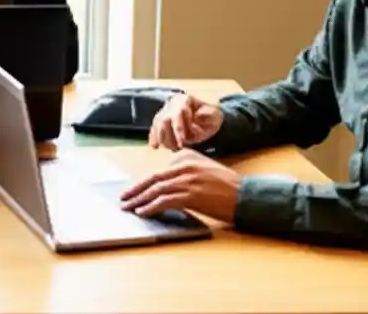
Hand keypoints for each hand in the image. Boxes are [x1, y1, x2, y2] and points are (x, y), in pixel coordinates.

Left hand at [119, 149, 240, 221]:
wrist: (244, 196)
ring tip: (129, 207)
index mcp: (186, 156)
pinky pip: (164, 201)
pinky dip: (151, 207)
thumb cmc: (226, 186)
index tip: (135, 190)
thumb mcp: (204, 168)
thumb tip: (165, 184)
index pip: (160, 171)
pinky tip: (143, 212)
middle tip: (124, 198)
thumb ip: (185, 170)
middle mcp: (184, 165)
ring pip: (156, 190)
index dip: (144, 182)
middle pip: (153, 179)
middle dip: (136, 189)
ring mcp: (186, 179)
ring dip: (139, 200)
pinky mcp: (190, 194)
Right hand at [149, 94, 222, 149]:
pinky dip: (153, 137)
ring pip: (157, 124)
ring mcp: (165, 111)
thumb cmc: (211, 117)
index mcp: (185, 100)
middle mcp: (172, 104)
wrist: (206, 117)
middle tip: (177, 148)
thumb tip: (196, 117)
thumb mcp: (214, 115)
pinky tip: (154, 146)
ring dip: (162, 139)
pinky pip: (154, 127)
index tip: (182, 142)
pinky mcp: (160, 119)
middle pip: (164, 119)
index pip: (179, 113)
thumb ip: (207, 115)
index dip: (179, 128)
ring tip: (171, 149)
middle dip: (169, 136)